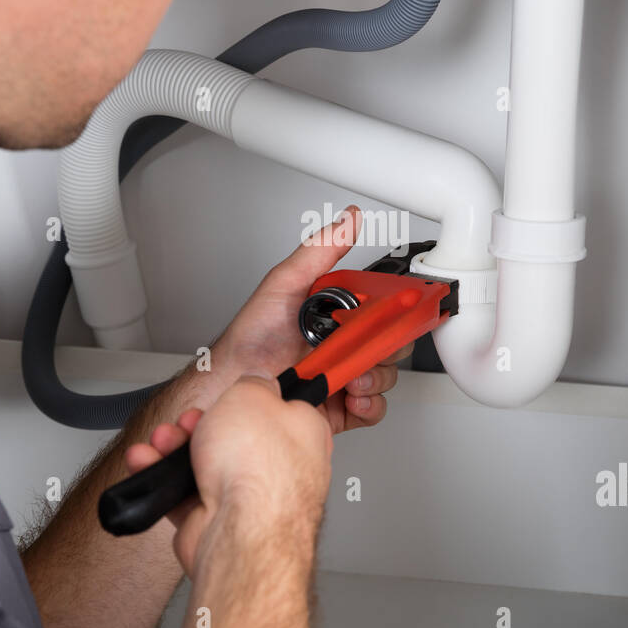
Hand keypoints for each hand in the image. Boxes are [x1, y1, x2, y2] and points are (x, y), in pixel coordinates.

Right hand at [124, 374, 331, 573]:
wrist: (240, 531)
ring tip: (162, 442)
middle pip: (232, 435)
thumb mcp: (253, 394)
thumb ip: (254, 382)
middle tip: (189, 422)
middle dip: (199, 425)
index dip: (246, 398)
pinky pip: (186, 495)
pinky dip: (164, 481)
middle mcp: (283, 467)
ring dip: (175, 449)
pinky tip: (150, 464)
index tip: (229, 395)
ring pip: (205, 464)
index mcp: (303, 433)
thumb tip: (257, 380)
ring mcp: (253, 498)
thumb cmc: (258, 467)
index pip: (278, 407)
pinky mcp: (222, 522)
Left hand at [200, 205, 411, 433]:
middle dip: (385, 349)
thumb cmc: (252, 339)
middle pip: (390, 344)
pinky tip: (349, 397)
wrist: (232, 385)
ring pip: (386, 376)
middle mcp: (343, 345)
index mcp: (338, 315)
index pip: (382, 310)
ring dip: (375, 378)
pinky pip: (374, 408)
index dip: (395, 313)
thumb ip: (319, 251)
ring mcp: (343, 376)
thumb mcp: (285, 283)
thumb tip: (348, 219)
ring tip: (349, 377)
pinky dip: (369, 404)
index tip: (394, 314)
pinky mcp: (341, 407)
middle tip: (364, 349)